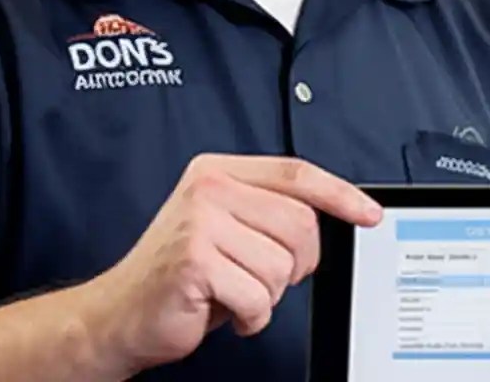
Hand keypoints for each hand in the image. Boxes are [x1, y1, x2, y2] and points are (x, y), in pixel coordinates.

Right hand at [82, 154, 381, 376]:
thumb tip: (333, 214)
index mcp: (217, 172)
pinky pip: (258, 298)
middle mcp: (208, 189)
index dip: (340, 194)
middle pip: (300, 224)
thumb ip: (266, 210)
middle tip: (262, 277)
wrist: (121, 312)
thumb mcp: (223, 227)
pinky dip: (250, 317)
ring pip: (282, 266)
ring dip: (267, 295)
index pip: (296, 173)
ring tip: (233, 291)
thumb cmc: (178, 274)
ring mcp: (200, 223)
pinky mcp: (195, 261)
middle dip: (295, 265)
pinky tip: (223, 309)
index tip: (368, 214)